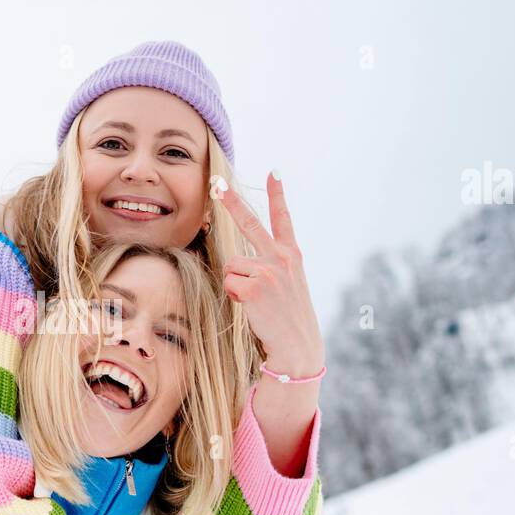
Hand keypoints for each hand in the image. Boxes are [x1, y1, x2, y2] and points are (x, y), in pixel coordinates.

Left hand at [216, 172, 324, 375]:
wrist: (297, 344)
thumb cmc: (288, 315)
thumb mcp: (288, 283)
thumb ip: (271, 264)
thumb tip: (239, 258)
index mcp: (291, 255)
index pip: (283, 218)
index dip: (278, 194)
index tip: (274, 171)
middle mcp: (281, 258)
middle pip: (250, 222)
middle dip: (231, 201)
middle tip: (217, 182)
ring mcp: (268, 271)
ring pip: (232, 265)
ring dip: (237, 283)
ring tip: (256, 300)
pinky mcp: (254, 287)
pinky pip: (229, 283)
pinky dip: (235, 296)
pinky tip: (253, 307)